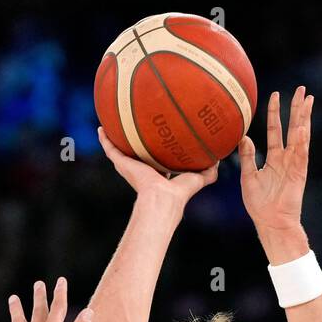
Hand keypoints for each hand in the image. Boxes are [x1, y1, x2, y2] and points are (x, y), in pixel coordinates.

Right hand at [98, 127, 217, 212]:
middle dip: (135, 141)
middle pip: (137, 152)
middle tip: (134, 124)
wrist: (163, 198)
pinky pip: (110, 149)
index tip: (159, 136)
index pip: (157, 158)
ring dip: (116, 137)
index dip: (158, 148)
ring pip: (121, 149)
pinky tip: (101, 128)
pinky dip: (105, 139)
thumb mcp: (199, 177)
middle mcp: (143, 169)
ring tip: (112, 122)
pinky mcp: (122, 165)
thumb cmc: (181, 192)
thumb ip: (209, 170)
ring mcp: (131, 167)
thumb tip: (220, 158)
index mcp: (159, 172)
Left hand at [238, 87, 312, 255]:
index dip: (275, 113)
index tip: (275, 95)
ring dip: (304, 118)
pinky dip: (302, 139)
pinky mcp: (299, 173)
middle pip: (293, 127)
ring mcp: (295, 164)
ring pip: (301, 135)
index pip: (275, 129)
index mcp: (274, 158)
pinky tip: (303, 125)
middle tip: (301, 89)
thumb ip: (247, 157)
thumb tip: (244, 137)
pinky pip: (301, 153)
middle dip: (297, 108)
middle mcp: (286, 158)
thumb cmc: (259, 205)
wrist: (271, 223)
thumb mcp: (248, 177)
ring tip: (308, 99)